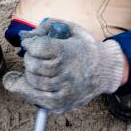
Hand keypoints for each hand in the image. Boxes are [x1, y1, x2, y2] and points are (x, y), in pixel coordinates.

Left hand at [2, 19, 126, 112]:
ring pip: (33, 82)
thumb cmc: (85, 48)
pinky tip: (25, 84)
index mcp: (69, 52)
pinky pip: (37, 99)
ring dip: (29, 73)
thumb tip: (25, 36)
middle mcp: (67, 73)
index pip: (38, 47)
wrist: (105, 71)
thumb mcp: (71, 29)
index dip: (29, 43)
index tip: (29, 43)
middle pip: (33, 65)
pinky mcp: (62, 104)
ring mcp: (64, 91)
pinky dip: (28, 91)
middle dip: (29, 58)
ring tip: (35, 68)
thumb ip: (48, 27)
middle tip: (34, 56)